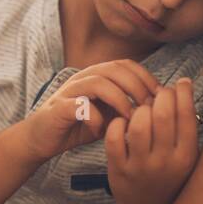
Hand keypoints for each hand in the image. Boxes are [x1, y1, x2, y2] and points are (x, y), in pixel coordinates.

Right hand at [21, 60, 162, 161]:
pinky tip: (102, 132)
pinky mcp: (58, 109)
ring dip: (120, 100)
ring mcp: (69, 92)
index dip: (146, 77)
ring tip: (130, 119)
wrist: (41, 138)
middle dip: (137, 87)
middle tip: (150, 109)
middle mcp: (83, 78)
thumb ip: (125, 107)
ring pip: (98, 83)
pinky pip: (80, 106)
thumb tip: (157, 108)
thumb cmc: (77, 126)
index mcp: (97, 76)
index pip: (126, 65)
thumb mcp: (107, 115)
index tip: (161, 98)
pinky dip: (95, 119)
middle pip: (115, 69)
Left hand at [105, 77, 198, 203]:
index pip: (186, 116)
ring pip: (138, 124)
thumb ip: (187, 127)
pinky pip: (114, 137)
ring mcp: (140, 167)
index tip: (179, 83)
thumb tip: (183, 84)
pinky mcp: (118, 169)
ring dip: (140, 108)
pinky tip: (124, 121)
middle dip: (161, 96)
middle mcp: (164, 162)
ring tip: (142, 108)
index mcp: (186, 157)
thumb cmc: (170, 176)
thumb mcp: (187, 157)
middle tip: (159, 92)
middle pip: (162, 115)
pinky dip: (118, 123)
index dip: (182, 93)